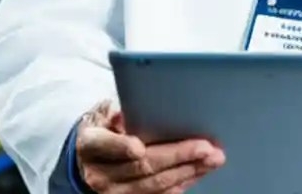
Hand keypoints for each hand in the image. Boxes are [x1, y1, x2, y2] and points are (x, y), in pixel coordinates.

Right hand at [75, 101, 225, 192]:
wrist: (88, 164)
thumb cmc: (103, 131)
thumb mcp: (101, 117)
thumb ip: (114, 115)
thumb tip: (125, 117)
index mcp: (90, 145)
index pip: (105, 145)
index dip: (122, 147)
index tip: (139, 147)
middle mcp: (100, 174)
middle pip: (142, 166)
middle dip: (178, 156)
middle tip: (207, 148)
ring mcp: (114, 193)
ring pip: (155, 185)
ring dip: (188, 172)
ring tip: (212, 160)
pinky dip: (181, 184)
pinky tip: (197, 173)